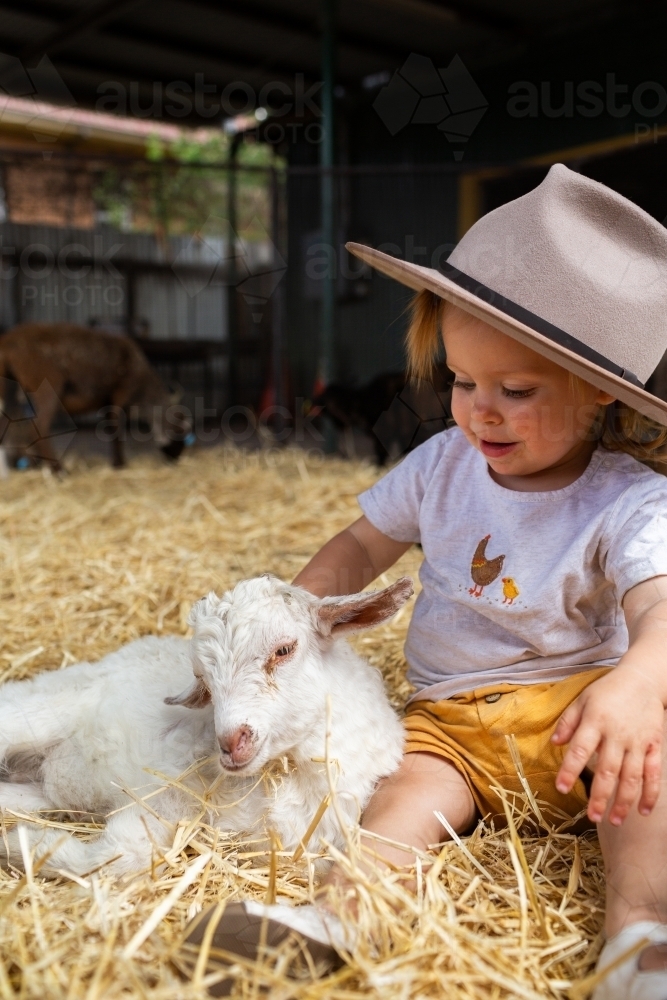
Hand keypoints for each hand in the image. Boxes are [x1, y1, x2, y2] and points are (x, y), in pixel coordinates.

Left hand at [552, 669, 664, 825]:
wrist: (642, 679)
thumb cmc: (607, 691)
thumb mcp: (582, 700)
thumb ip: (568, 722)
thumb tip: (554, 743)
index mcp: (595, 722)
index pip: (580, 750)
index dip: (570, 770)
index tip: (562, 788)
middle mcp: (617, 734)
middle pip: (608, 770)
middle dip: (600, 796)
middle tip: (592, 817)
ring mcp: (638, 742)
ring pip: (632, 777)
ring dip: (623, 801)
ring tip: (615, 821)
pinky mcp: (654, 745)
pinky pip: (653, 773)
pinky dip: (650, 793)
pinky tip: (643, 811)